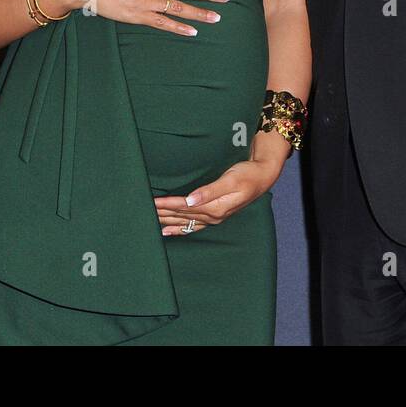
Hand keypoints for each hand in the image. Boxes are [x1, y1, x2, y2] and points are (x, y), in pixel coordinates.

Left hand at [154, 159, 281, 234]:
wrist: (263, 176)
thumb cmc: (247, 175)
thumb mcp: (230, 180)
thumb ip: (210, 191)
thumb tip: (191, 200)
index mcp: (215, 207)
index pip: (184, 206)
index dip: (167, 204)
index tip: (152, 202)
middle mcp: (213, 215)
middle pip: (181, 215)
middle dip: (162, 213)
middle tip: (142, 210)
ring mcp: (214, 217)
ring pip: (184, 221)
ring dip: (167, 221)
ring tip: (149, 221)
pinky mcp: (215, 214)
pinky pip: (192, 226)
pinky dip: (179, 229)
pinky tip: (167, 231)